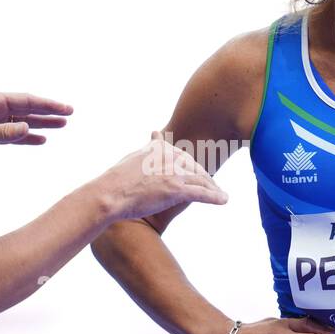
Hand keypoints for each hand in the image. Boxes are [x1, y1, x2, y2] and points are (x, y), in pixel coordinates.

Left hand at [0, 91, 72, 153]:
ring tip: (62, 125)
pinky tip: (41, 140)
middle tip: (70, 113)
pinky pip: (15, 134)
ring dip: (42, 124)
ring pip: (24, 121)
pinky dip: (28, 137)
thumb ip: (3, 132)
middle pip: (29, 109)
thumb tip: (27, 128)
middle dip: (49, 111)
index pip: (27, 101)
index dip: (47, 105)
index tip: (65, 108)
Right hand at [98, 131, 227, 219]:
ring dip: (214, 188)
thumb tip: (155, 133)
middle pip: (196, 168)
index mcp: (161, 149)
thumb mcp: (136, 155)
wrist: (110, 194)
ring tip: (221, 194)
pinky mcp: (176, 190)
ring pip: (201, 181)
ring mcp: (174, 173)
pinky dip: (215, 197)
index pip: (184, 157)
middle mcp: (170, 158)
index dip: (194, 168)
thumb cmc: (118, 180)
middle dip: (206, 178)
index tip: (201, 173)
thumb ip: (150, 146)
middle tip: (214, 186)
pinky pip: (202, 193)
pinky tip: (224, 200)